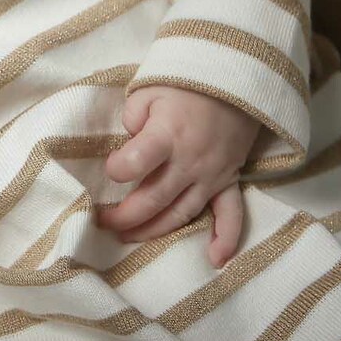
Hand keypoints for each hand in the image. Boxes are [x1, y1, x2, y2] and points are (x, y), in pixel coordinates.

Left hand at [97, 84, 260, 267]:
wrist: (236, 80)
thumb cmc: (185, 84)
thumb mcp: (149, 89)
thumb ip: (132, 115)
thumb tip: (127, 139)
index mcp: (167, 135)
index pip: (137, 162)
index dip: (117, 169)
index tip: (109, 170)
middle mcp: (190, 161)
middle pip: (154, 199)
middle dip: (125, 216)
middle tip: (105, 222)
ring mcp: (211, 175)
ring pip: (182, 213)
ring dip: (155, 230)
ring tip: (129, 238)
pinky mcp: (229, 180)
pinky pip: (231, 214)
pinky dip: (226, 238)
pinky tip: (215, 259)